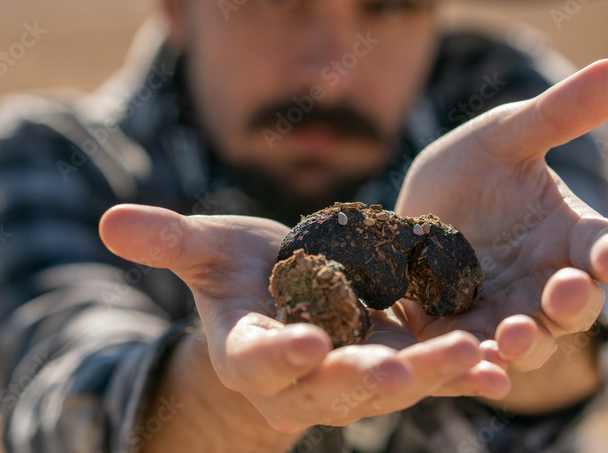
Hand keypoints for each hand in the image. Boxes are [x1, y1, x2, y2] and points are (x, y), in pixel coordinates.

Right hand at [99, 205, 509, 433]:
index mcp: (248, 351)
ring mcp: (352, 376)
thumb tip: (107, 222)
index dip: (276, 354)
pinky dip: (463, 370)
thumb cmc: (240, 274)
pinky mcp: (395, 363)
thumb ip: (168, 240)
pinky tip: (500, 361)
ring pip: (389, 384)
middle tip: (392, 372)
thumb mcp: (207, 252)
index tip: (301, 343)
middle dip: (361, 378)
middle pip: (330, 385)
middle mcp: (302, 376)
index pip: (257, 360)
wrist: (284, 301)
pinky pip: (430, 373)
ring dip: (429, 375)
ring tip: (469, 356)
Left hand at [395, 59, 607, 375]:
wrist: (410, 211)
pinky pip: (474, 355)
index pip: (606, 247)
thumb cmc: (471, 172)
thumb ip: (555, 116)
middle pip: (575, 304)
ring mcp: (505, 311)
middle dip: (573, 301)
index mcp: (571, 235)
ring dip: (525, 341)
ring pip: (528, 338)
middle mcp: (546, 281)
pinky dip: (475, 364)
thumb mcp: (504, 138)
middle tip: (564, 293)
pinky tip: (466, 365)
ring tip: (511, 337)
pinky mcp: (459, 331)